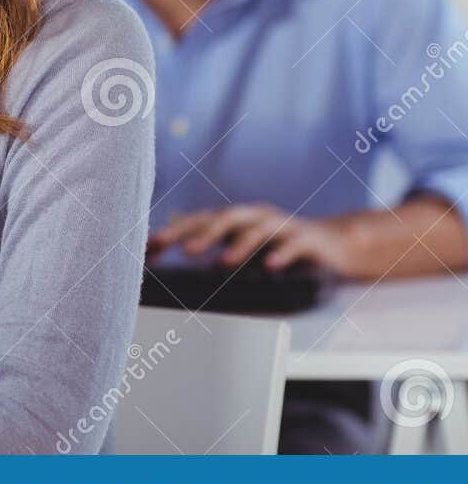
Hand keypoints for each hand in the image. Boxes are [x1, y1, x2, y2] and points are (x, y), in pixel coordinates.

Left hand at [147, 203, 357, 275]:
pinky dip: (281, 254)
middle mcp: (253, 217)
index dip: (172, 232)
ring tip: (221, 264)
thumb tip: (176, 255)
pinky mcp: (307, 239)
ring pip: (256, 231)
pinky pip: (293, 245)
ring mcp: (280, 226)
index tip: (149, 247)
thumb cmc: (278, 246)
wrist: (333, 244)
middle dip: (199, 234)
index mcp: (234, 220)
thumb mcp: (242, 247)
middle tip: (178, 250)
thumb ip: (214, 248)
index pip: (197, 221)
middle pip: (222, 220)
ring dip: (238, 246)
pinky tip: (270, 267)